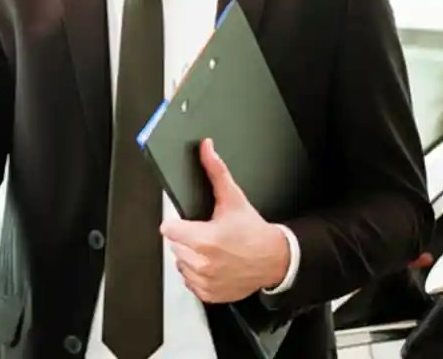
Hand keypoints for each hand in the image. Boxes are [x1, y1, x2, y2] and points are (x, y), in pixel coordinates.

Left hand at [160, 139, 290, 303]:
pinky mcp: (208, 293)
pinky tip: (214, 264)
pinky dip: (198, 274)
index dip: (177, 223)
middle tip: (207, 234)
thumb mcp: (233, 198)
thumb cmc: (253, 231)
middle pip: (174, 245)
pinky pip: (189, 281)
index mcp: (204, 240)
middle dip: (187, 238)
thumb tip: (206, 149)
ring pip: (180, 263)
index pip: (168, 229)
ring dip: (191, 256)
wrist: (275, 260)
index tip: (188, 222)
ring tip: (212, 249)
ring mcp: (204, 281)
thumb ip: (216, 171)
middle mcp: (202, 263)